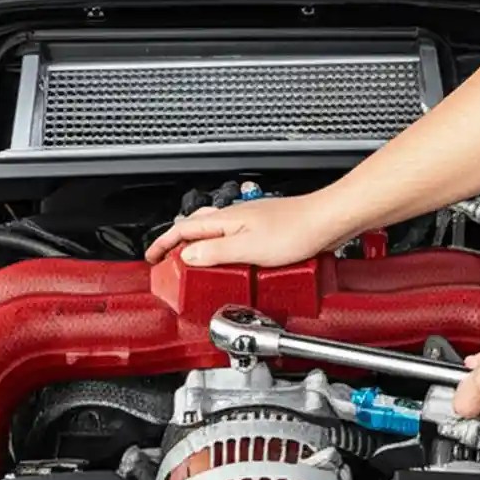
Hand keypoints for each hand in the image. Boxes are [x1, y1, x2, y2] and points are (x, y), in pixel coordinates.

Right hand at [144, 194, 353, 267]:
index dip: (163, 244)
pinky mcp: (266, 229)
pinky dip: (221, 249)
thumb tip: (189, 256)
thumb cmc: (298, 229)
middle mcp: (236, 216)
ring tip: (193, 263)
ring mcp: (251, 221)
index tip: (151, 258)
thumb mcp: (249, 248)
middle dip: (177, 243)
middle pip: (195, 227)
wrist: (328, 220)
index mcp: (226, 220)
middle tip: (168, 260)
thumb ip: (216, 252)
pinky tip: (231, 260)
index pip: (183, 229)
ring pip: (214, 231)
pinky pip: (232, 238)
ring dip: (198, 245)